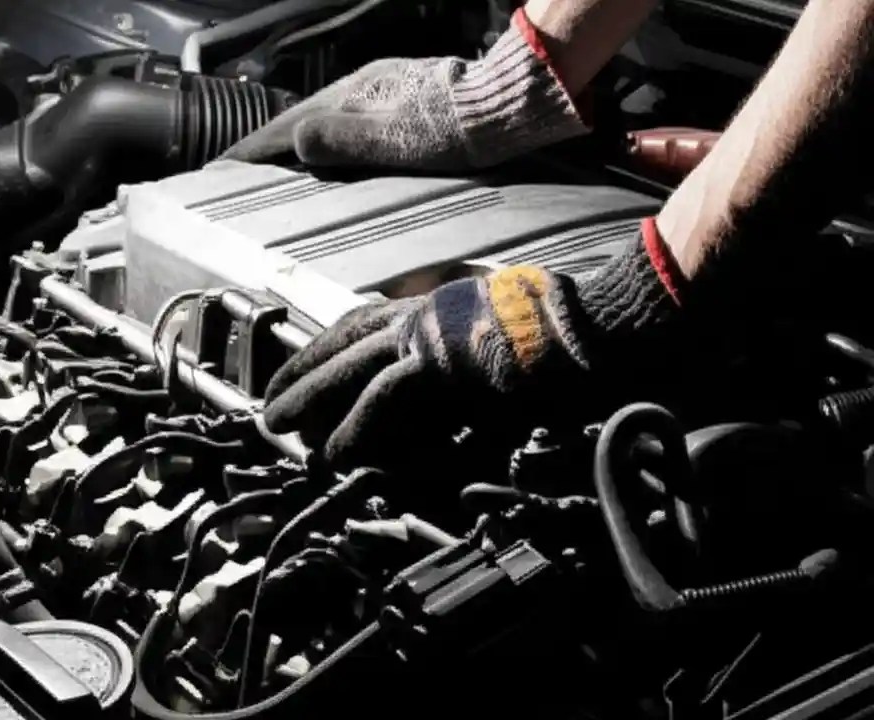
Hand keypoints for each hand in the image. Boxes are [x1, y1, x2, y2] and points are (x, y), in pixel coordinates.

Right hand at [219, 9, 586, 170]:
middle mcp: (358, 88)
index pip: (286, 128)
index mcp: (349, 97)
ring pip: (322, 120)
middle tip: (238, 173)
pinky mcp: (399, 98)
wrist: (505, 107)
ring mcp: (379, 91)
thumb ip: (341, 143)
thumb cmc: (455, 131)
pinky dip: (324, 140)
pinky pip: (345, 121)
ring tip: (274, 170)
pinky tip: (330, 156)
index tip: (223, 170)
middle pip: (298, 122)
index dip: (253, 152)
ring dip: (294, 145)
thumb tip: (296, 143)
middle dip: (266, 148)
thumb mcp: (393, 143)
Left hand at [262, 222, 681, 469]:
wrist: (612, 323)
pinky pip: (390, 399)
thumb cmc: (569, 336)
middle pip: (345, 343)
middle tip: (270, 406)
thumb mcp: (500, 344)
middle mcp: (429, 314)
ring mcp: (439, 336)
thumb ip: (459, 371)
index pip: (361, 323)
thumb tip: (432, 404)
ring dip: (314, 400)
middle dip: (302, 375)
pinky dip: (360, 427)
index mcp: (439, 307)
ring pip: (355, 368)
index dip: (321, 348)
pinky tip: (338, 451)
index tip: (295, 370)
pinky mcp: (454, 365)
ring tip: (284, 430)